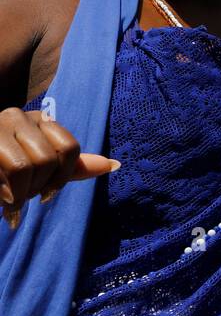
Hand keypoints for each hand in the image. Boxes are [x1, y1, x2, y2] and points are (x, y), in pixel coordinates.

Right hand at [0, 108, 118, 227]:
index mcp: (40, 120)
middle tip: (22, 199)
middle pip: (48, 160)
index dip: (62, 178)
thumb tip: (115, 164)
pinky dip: (4, 194)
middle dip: (37, 188)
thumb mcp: (41, 168)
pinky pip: (6, 170)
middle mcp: (18, 116)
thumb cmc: (4, 170)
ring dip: (19, 193)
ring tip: (9, 199)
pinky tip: (0, 198)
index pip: (69, 148)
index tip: (47, 194)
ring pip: (25, 166)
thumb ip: (73, 168)